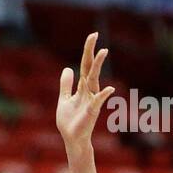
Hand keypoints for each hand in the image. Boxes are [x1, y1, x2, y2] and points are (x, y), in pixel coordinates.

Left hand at [56, 33, 114, 150]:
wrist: (71, 138)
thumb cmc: (69, 120)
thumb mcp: (64, 99)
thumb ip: (66, 85)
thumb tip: (67, 69)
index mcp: (82, 87)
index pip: (85, 65)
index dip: (87, 51)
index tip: (92, 35)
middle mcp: (88, 91)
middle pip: (90, 68)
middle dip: (91, 52)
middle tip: (94, 34)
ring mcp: (91, 100)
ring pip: (94, 79)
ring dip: (98, 65)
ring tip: (103, 51)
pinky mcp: (92, 111)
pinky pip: (98, 101)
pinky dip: (103, 95)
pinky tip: (109, 89)